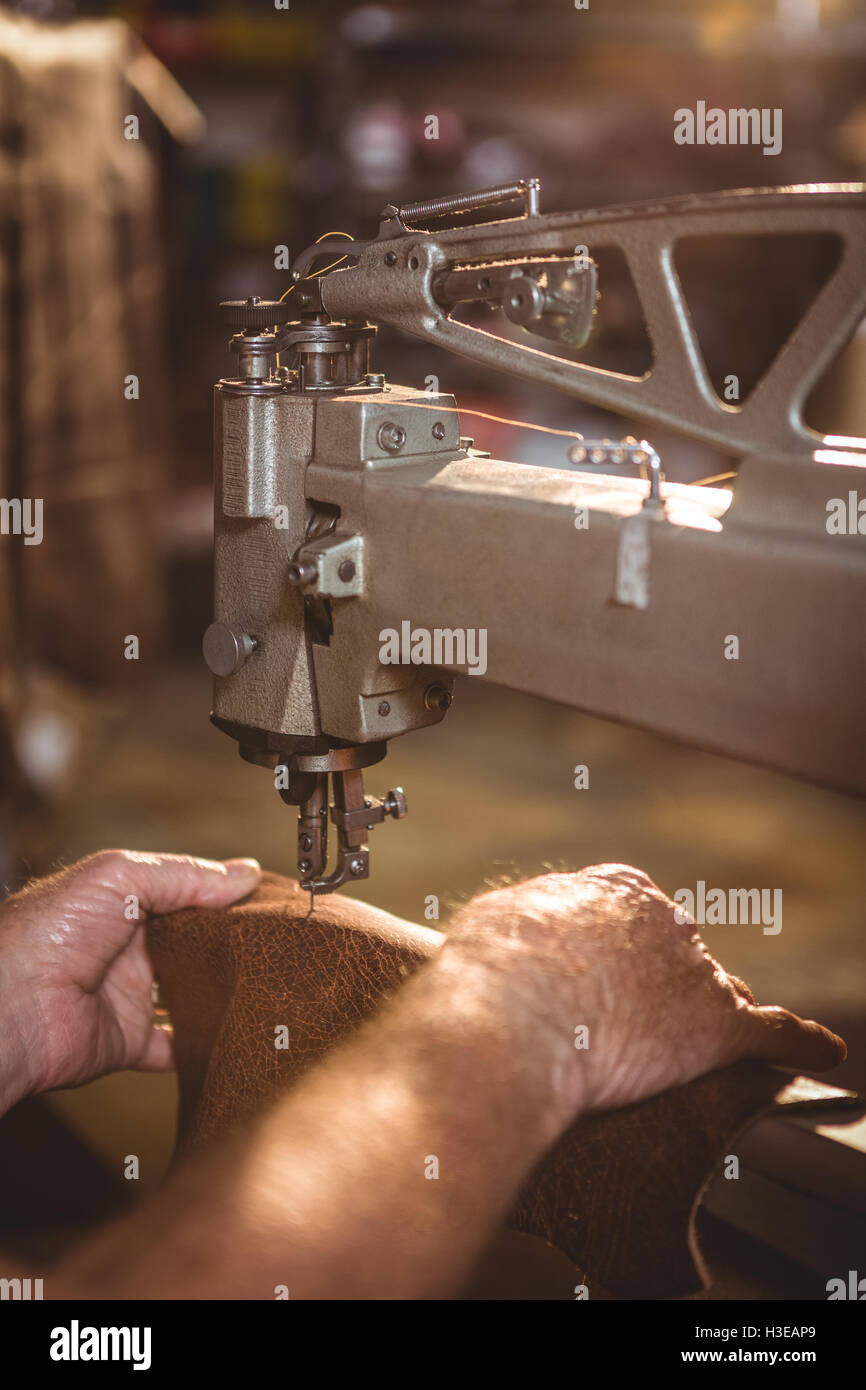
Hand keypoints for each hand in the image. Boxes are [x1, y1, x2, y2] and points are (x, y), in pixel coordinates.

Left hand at [0, 850, 260, 1109]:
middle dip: (231, 944)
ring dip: (222, 992)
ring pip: (190, 994)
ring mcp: (129, 996)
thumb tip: (245, 874)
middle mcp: (130, 948)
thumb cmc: (47, 934)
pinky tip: (232, 1035)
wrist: (11, 1007)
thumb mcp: (118, 876)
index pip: (188, 895)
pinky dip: (200, 1046)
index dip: (226, 896)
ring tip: (267, 984)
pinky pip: (173, 1047)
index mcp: (125, 903)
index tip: (270, 898)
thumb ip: (184, 876)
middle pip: (194, 945)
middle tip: (277, 941)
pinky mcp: (129, 1041)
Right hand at [443, 864, 844, 1125]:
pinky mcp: (716, 1027)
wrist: (512, 1015)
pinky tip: (822, 1051)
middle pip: (680, 951)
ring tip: (686, 1048)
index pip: (638, 906)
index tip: (616, 958)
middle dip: (664, 981)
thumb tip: (522, 934)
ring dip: (707, 1017)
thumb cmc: (491, 970)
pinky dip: (801, 1041)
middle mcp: (662, 921)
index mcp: (612, 893)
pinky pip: (774, 1031)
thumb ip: (528, 922)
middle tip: (627, 1020)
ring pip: (717, 993)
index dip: (628, 939)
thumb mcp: (499, 921)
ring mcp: (695, 972)